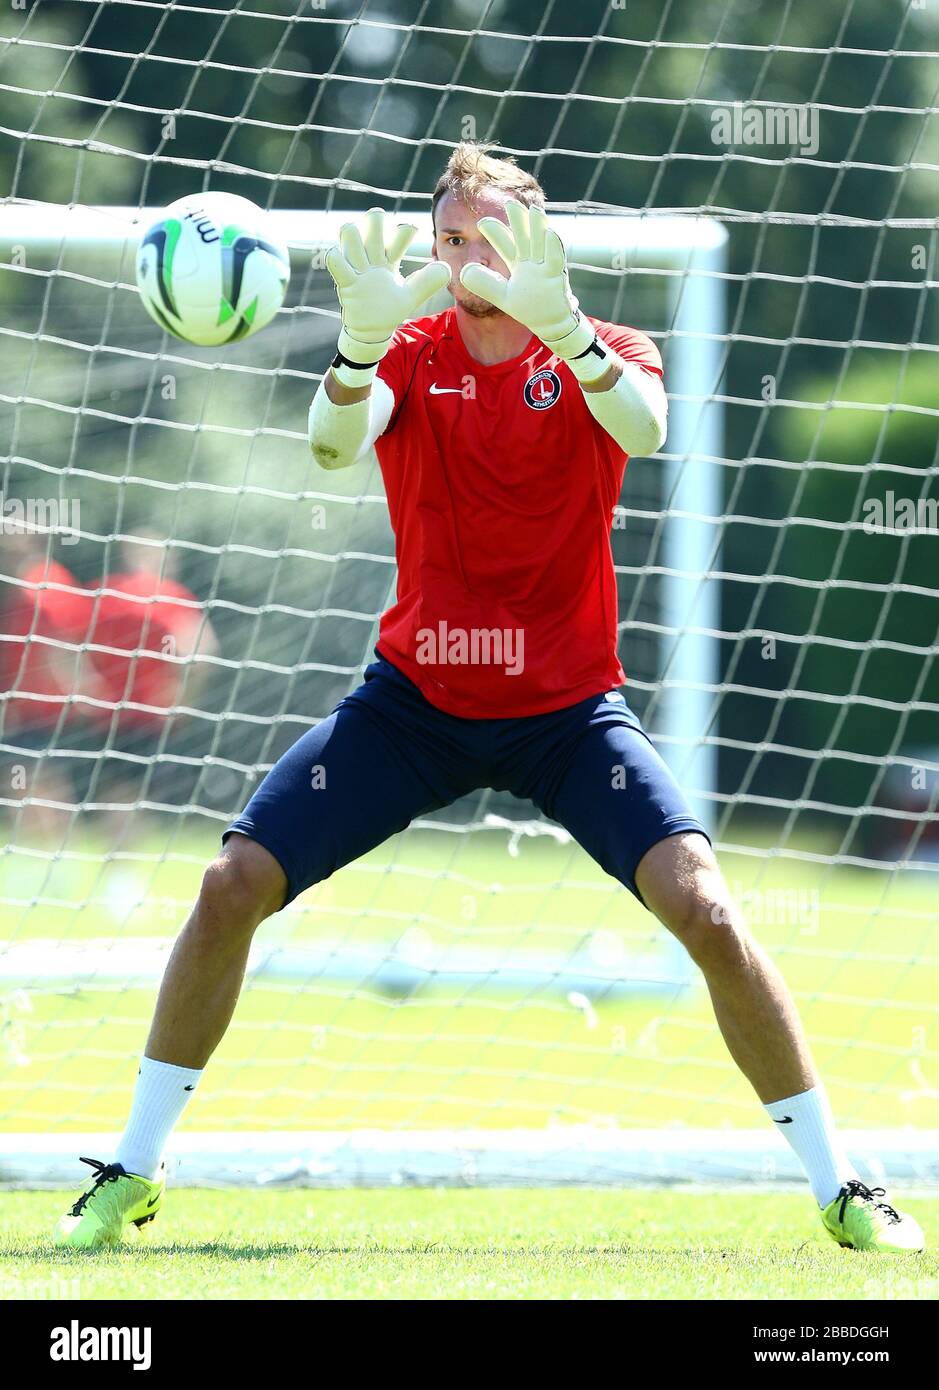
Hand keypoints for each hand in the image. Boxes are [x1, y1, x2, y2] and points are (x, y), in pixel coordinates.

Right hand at [326, 208, 450, 364]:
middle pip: (372, 222)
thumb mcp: (411, 296)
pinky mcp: (346, 282)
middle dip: (376, 220)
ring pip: (350, 233)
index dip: (404, 231)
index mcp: (389, 258)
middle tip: (382, 238)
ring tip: (362, 254)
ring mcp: (358, 268)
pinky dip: (336, 257)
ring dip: (355, 235)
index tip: (411, 236)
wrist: (372, 332)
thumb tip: (447, 268)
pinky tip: (341, 259)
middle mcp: (373, 257)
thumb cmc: (389, 310)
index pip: (397, 233)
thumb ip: (428, 282)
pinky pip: (337, 262)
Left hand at [459, 199, 593, 358]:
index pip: (506, 244)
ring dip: (538, 226)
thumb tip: (464, 271)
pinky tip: (550, 232)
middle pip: (524, 237)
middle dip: (518, 221)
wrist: (549, 323)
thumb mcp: (502, 296)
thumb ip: (485, 284)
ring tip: (533, 210)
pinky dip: (553, 246)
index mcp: (518, 263)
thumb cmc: (528, 307)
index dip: (495, 233)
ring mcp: (545, 266)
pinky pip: (555, 259)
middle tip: (509, 203)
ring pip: (541, 242)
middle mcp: (532, 260)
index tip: (481, 223)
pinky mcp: (556, 276)